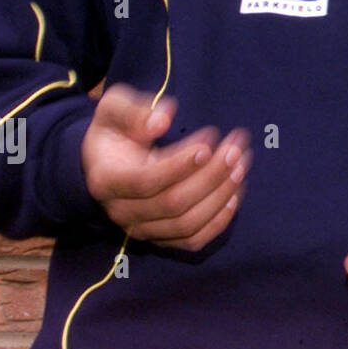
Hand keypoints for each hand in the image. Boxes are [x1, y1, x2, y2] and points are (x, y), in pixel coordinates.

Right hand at [81, 82, 250, 251]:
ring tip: (241, 165)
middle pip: (173, 204)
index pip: (144, 182)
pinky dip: (218, 220)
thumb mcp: (111, 108)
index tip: (207, 145)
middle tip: (235, 149)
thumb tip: (162, 120)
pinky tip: (235, 193)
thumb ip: (132, 112)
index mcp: (106, 181)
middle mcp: (121, 212)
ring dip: (220, 195)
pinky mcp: (161, 238)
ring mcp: (142, 229)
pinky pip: (192, 240)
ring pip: (187, 224)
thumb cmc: (115, 131)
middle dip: (211, 175)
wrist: (107, 161)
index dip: (178, 166)